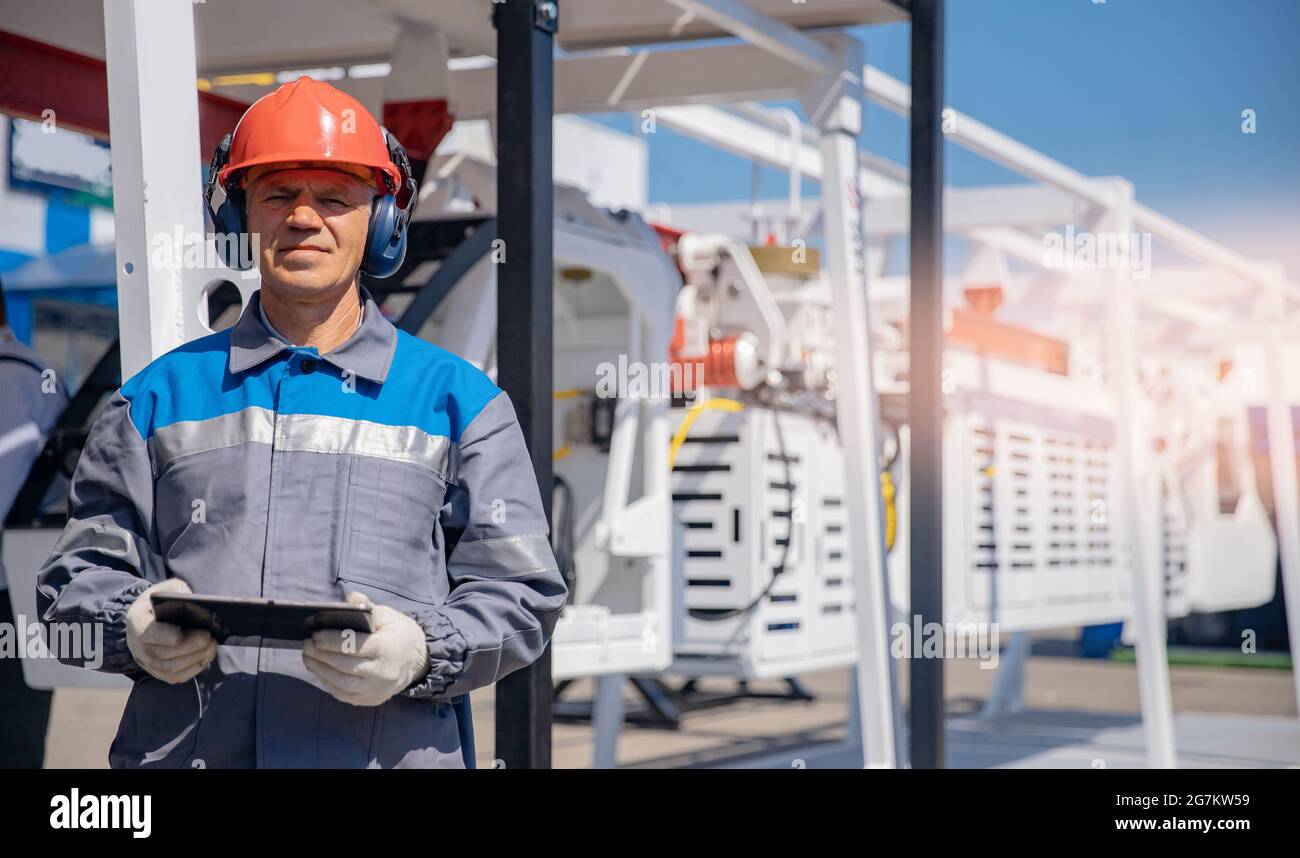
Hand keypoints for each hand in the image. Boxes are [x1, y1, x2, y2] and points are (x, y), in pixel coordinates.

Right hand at [125, 578, 216, 683]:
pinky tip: (207, 656)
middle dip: (189, 647)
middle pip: (162, 654)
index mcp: (137, 622)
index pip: (148, 634)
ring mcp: (147, 663)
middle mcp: (138, 647)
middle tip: (209, 638)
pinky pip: (176, 677)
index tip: (182, 633)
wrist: (147, 620)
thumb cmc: (159, 604)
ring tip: (212, 646)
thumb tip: (192, 598)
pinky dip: (194, 668)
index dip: (166, 636)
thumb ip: (176, 590)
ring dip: (195, 658)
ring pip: (170, 669)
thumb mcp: (164, 590)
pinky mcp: (159, 672)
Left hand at [303, 592, 430, 706]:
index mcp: (386, 648)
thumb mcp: (388, 616)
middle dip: (321, 655)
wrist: (417, 660)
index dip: (330, 640)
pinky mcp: (371, 699)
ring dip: (320, 670)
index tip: (314, 635)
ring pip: (342, 683)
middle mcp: (381, 672)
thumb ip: (367, 607)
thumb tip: (350, 598)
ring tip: (308, 658)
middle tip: (307, 645)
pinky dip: (328, 683)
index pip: (351, 645)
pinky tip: (319, 671)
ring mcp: (376, 689)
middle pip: (343, 665)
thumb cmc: (399, 633)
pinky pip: (344, 694)